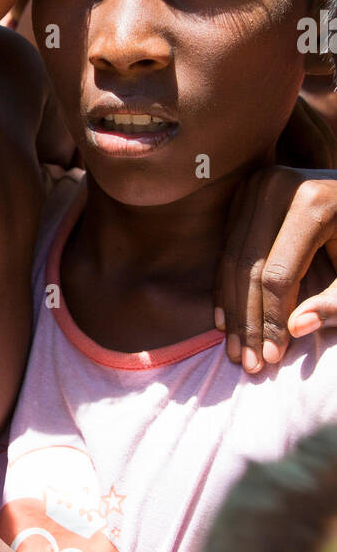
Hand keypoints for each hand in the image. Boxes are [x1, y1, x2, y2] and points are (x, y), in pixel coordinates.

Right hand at [214, 167, 336, 373]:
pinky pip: (227, 248)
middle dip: (248, 321)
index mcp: (312, 203)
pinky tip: (226, 322)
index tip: (272, 358)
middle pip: (249, 268)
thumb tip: (297, 329)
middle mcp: (275, 188)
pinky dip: (225, 288)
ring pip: (232, 260)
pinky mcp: (242, 196)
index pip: (279, 274)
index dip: (272, 320)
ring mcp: (254, 188)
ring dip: (232, 311)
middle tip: (248, 363)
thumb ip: (336, 302)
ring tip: (236, 351)